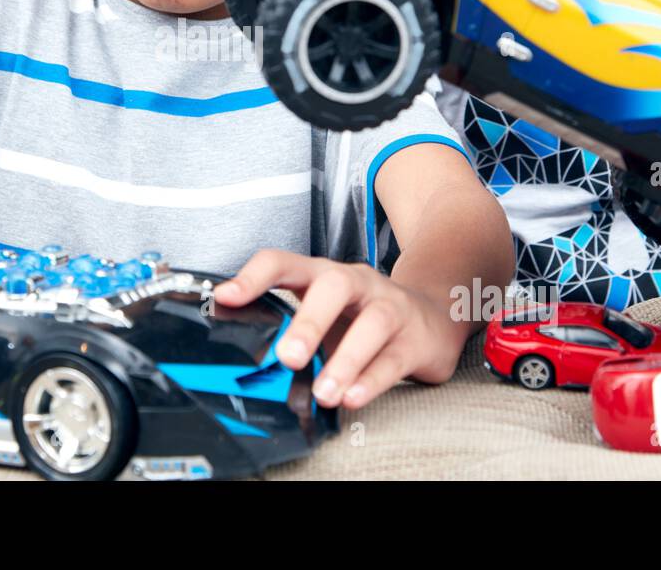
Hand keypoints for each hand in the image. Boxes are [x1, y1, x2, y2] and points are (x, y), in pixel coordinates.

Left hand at [214, 250, 468, 410]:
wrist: (434, 316)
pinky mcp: (415, 340)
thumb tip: (240, 354)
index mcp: (324, 275)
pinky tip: (352, 397)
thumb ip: (287, 325)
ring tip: (324, 392)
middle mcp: (358, 284)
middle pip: (335, 286)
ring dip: (345, 360)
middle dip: (310, 321)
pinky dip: (372, 381)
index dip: (254, 276)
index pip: (284, 262)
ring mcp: (391, 308)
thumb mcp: (324, 312)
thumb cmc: (362, 316)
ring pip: (372, 324)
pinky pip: (394, 359)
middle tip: (287, 357)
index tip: (226, 298)